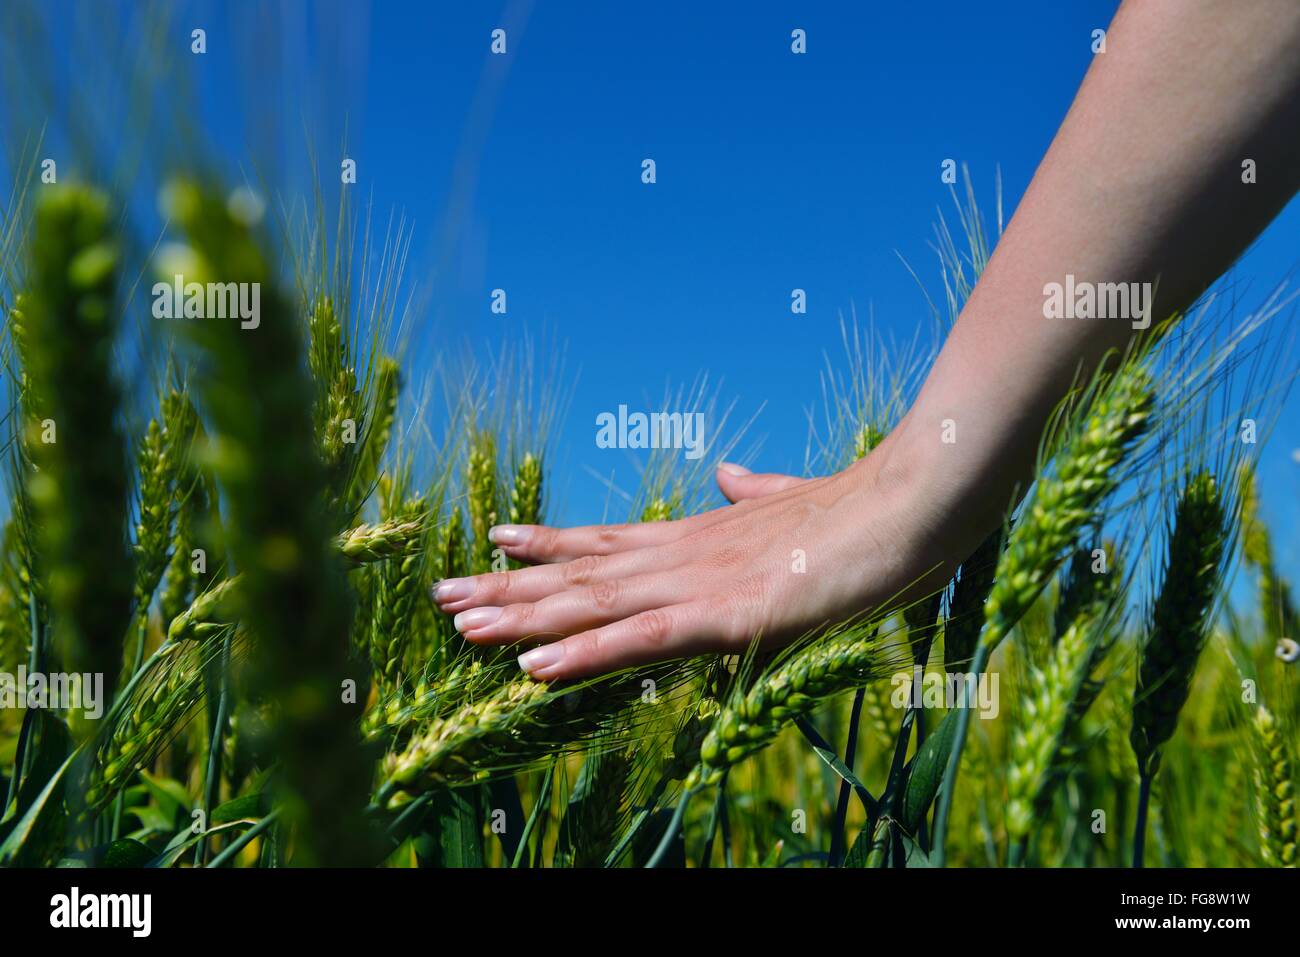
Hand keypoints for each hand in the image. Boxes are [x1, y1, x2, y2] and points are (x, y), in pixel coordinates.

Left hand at [432, 438, 955, 680]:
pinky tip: (532, 669)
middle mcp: (683, 555)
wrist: (916, 499)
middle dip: (507, 589)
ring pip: (593, 604)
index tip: (494, 544)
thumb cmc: (864, 509)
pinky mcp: (728, 615)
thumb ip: (756, 491)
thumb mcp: (796, 504)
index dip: (548, 548)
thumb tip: (727, 473)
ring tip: (458, 625)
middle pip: (580, 575)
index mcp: (699, 537)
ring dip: (522, 619)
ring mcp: (700, 583)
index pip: (607, 543)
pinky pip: (640, 641)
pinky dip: (582, 654)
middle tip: (439, 594)